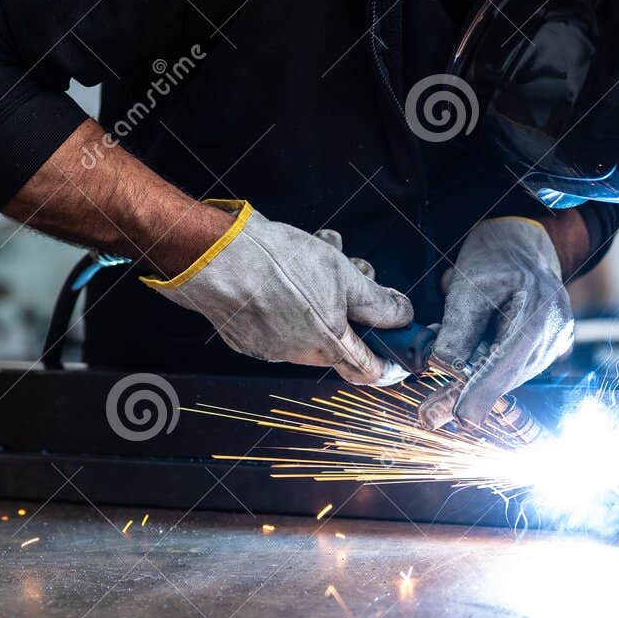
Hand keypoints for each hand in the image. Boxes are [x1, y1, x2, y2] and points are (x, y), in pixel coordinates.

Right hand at [144, 201, 414, 384]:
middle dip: (354, 302)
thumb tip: (402, 316)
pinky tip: (287, 258)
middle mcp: (297, 352)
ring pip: (310, 318)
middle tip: (357, 268)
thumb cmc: (278, 264)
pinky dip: (290, 291)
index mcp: (326, 344)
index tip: (399, 356)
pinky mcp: (245, 331)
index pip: (366, 370)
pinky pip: (278, 315)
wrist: (216, 258)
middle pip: (339, 334)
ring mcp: (268, 344)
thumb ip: (377, 302)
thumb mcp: (342, 274)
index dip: (388, 364)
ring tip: (321, 247)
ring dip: (323, 286)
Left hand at [418, 217, 574, 428]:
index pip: (508, 362)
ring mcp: (556, 341)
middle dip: (467, 395)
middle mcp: (556, 330)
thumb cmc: (494, 258)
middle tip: (429, 415)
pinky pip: (512, 368)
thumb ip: (459, 328)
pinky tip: (462, 374)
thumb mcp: (468, 285)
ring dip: (473, 384)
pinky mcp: (547, 347)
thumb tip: (443, 367)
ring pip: (508, 375)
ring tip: (435, 400)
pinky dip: (485, 373)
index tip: (462, 416)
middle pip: (507, 375)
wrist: (523, 244)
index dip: (483, 392)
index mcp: (539, 310)